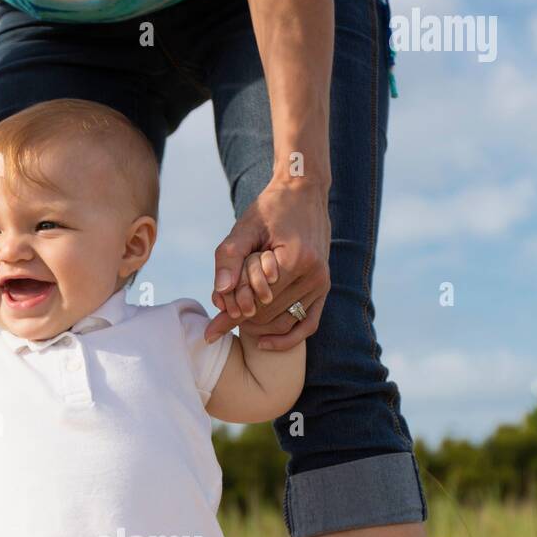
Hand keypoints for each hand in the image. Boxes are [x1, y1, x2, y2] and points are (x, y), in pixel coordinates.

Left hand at [205, 179, 330, 349]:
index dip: (232, 309)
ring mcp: (322, 283)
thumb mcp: (243, 228)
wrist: (303, 193)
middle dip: (243, 313)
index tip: (212, 322)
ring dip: (258, 324)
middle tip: (223, 309)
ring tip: (238, 316)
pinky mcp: (324, 288)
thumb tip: (220, 293)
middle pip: (267, 313)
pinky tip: (263, 344)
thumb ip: (229, 258)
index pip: (255, 300)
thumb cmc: (270, 209)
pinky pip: (307, 325)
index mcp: (295, 259)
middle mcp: (314, 275)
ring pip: (283, 322)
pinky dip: (286, 339)